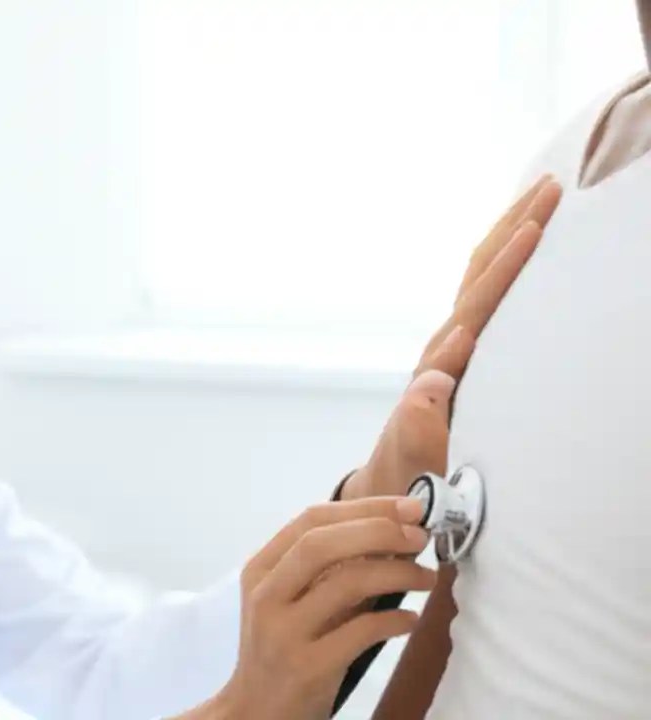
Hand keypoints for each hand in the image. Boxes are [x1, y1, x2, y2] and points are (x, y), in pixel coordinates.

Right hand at [178, 497, 434, 719]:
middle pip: (322, 543)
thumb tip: (391, 533)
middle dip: (380, 531)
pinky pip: (361, 632)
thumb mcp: (288, 601)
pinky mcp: (307, 667)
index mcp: (260, 569)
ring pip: (346, 583)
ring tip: (427, 579)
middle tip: (421, 538)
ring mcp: (283, 632)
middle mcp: (266, 595)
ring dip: (398, 575)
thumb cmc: (281, 648)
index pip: (311, 519)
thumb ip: (325, 569)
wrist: (256, 710)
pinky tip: (410, 620)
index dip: (365, 507)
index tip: (409, 507)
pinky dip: (394, 621)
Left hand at [345, 175, 562, 498]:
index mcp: (441, 365)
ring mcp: (451, 344)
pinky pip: (482, 293)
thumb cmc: (413, 474)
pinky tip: (523, 240)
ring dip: (508, 233)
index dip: (504, 269)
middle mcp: (444, 346)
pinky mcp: (461, 350)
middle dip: (512, 229)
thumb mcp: (416, 456)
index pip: (477, 306)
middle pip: (478, 274)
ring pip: (479, 275)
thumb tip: (434, 376)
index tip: (533, 230)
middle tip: (550, 188)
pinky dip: (502, 260)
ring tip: (542, 194)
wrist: (394, 481)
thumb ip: (421, 422)